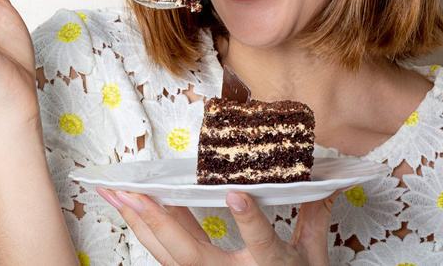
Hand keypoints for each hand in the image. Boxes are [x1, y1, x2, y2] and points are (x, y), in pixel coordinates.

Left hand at [96, 187, 338, 264]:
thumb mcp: (314, 259)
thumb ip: (314, 219)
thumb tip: (327, 184)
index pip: (263, 245)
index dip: (249, 221)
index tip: (236, 194)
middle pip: (190, 254)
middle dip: (158, 221)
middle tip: (133, 193)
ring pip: (167, 254)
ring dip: (139, 222)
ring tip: (114, 194)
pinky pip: (165, 253)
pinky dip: (146, 228)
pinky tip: (129, 206)